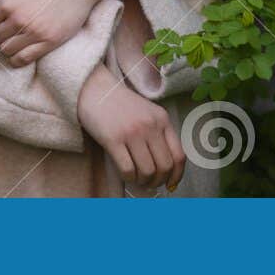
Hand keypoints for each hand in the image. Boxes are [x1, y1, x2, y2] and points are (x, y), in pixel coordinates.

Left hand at [0, 0, 118, 65]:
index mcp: (8, 2)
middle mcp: (19, 19)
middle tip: (6, 26)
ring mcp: (34, 32)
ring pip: (6, 50)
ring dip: (7, 44)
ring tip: (15, 35)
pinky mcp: (49, 42)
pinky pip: (23, 59)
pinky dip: (17, 58)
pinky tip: (20, 49)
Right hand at [76, 64, 185, 191]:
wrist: (95, 90)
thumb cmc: (121, 106)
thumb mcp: (147, 114)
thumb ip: (158, 135)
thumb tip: (166, 170)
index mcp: (162, 119)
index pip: (179, 155)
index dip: (176, 175)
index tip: (170, 184)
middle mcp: (150, 125)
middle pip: (164, 166)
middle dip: (158, 181)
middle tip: (150, 184)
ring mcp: (132, 132)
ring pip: (147, 171)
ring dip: (143, 182)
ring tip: (137, 179)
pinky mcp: (114, 139)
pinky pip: (128, 170)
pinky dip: (129, 179)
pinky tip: (126, 174)